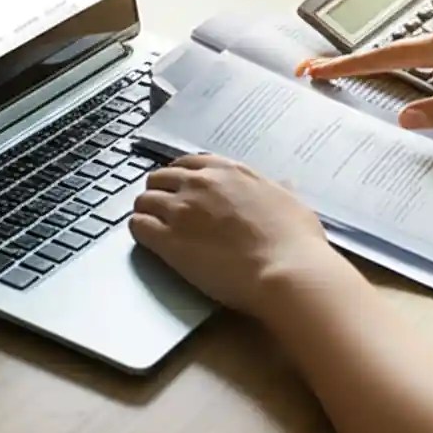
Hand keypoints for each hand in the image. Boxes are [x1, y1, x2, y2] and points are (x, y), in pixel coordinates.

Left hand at [129, 154, 342, 316]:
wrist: (285, 269)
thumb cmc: (295, 239)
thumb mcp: (292, 202)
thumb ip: (279, 190)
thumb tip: (285, 184)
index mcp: (229, 171)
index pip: (189, 163)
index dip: (182, 177)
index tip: (181, 188)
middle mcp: (200, 183)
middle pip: (160, 178)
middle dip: (159, 192)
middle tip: (163, 209)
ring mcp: (181, 210)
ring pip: (143, 200)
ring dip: (146, 211)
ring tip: (151, 225)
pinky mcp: (168, 240)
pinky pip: (137, 226)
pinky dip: (139, 231)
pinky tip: (146, 240)